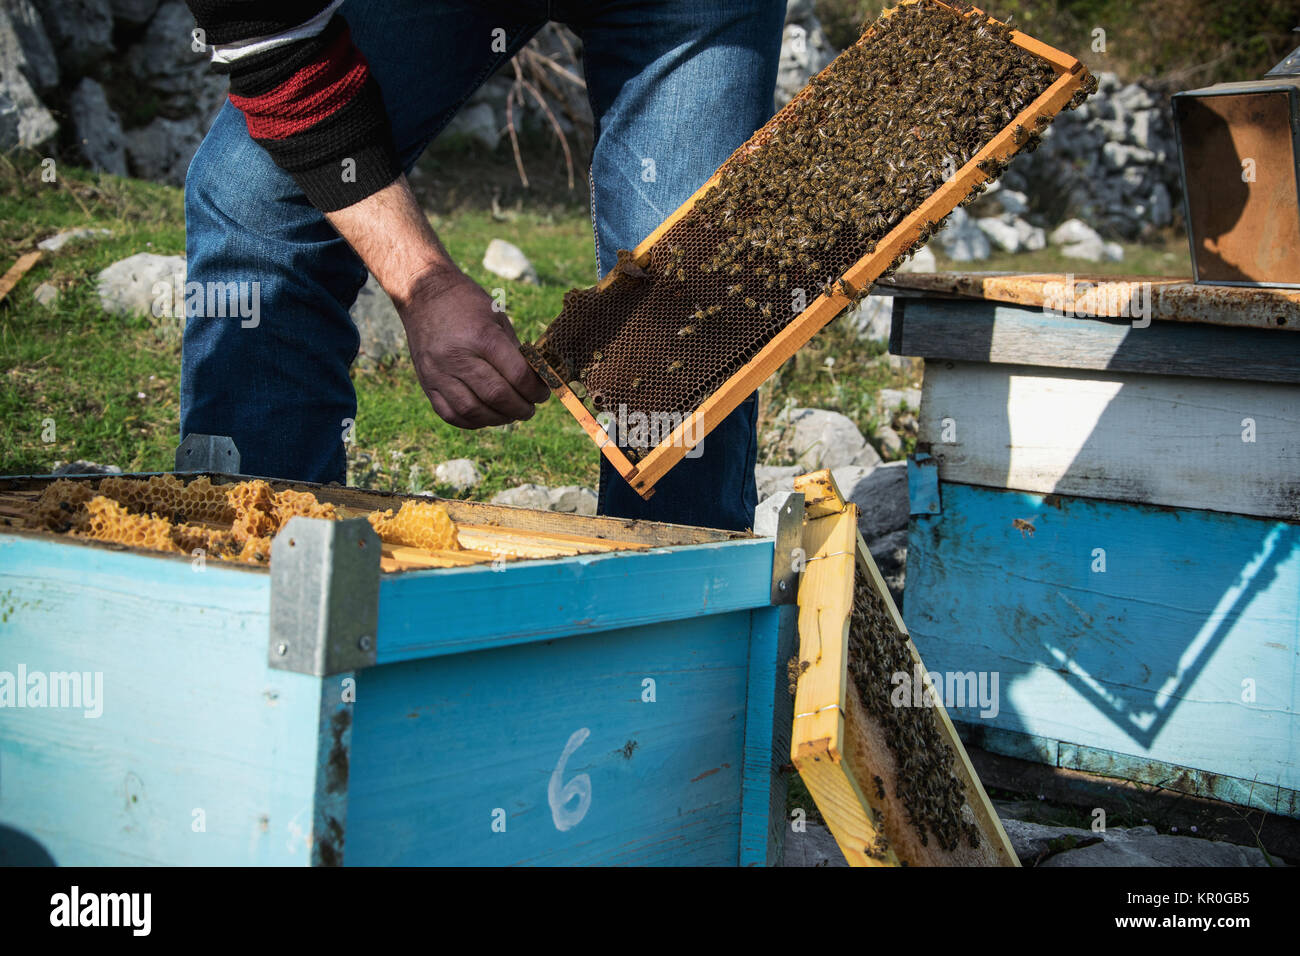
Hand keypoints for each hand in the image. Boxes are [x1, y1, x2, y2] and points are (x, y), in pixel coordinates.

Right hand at [397, 265, 550, 428]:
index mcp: (481, 337)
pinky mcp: (426, 382)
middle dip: (521, 408)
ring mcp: (438, 372)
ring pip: (473, 411)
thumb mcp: (497, 318)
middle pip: (497, 396)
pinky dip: (472, 421)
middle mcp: (458, 357)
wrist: (422, 293)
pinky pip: (450, 414)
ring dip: (498, 419)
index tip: (542, 394)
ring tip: (510, 414)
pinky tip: (486, 415)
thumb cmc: (466, 303)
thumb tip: (534, 381)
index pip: (517, 375)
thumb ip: (514, 351)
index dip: (535, 390)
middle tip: (530, 409)